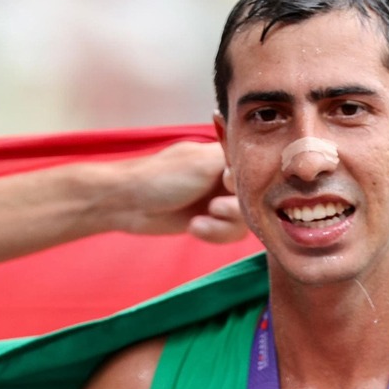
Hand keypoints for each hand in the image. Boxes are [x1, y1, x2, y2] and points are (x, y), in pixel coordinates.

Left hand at [104, 141, 246, 243]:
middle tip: (215, 208)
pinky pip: (227, 233)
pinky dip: (213, 234)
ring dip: (223, 226)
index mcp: (224, 155)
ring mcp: (217, 199)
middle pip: (255, 199)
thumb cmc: (161, 176)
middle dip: (235, 209)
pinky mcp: (208, 221)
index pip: (257, 169)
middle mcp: (224, 177)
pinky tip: (194, 228)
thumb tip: (261, 165)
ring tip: (199, 224)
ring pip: (243, 220)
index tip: (227, 185)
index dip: (248, 183)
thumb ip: (235, 162)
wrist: (127, 203)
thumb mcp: (202, 162)